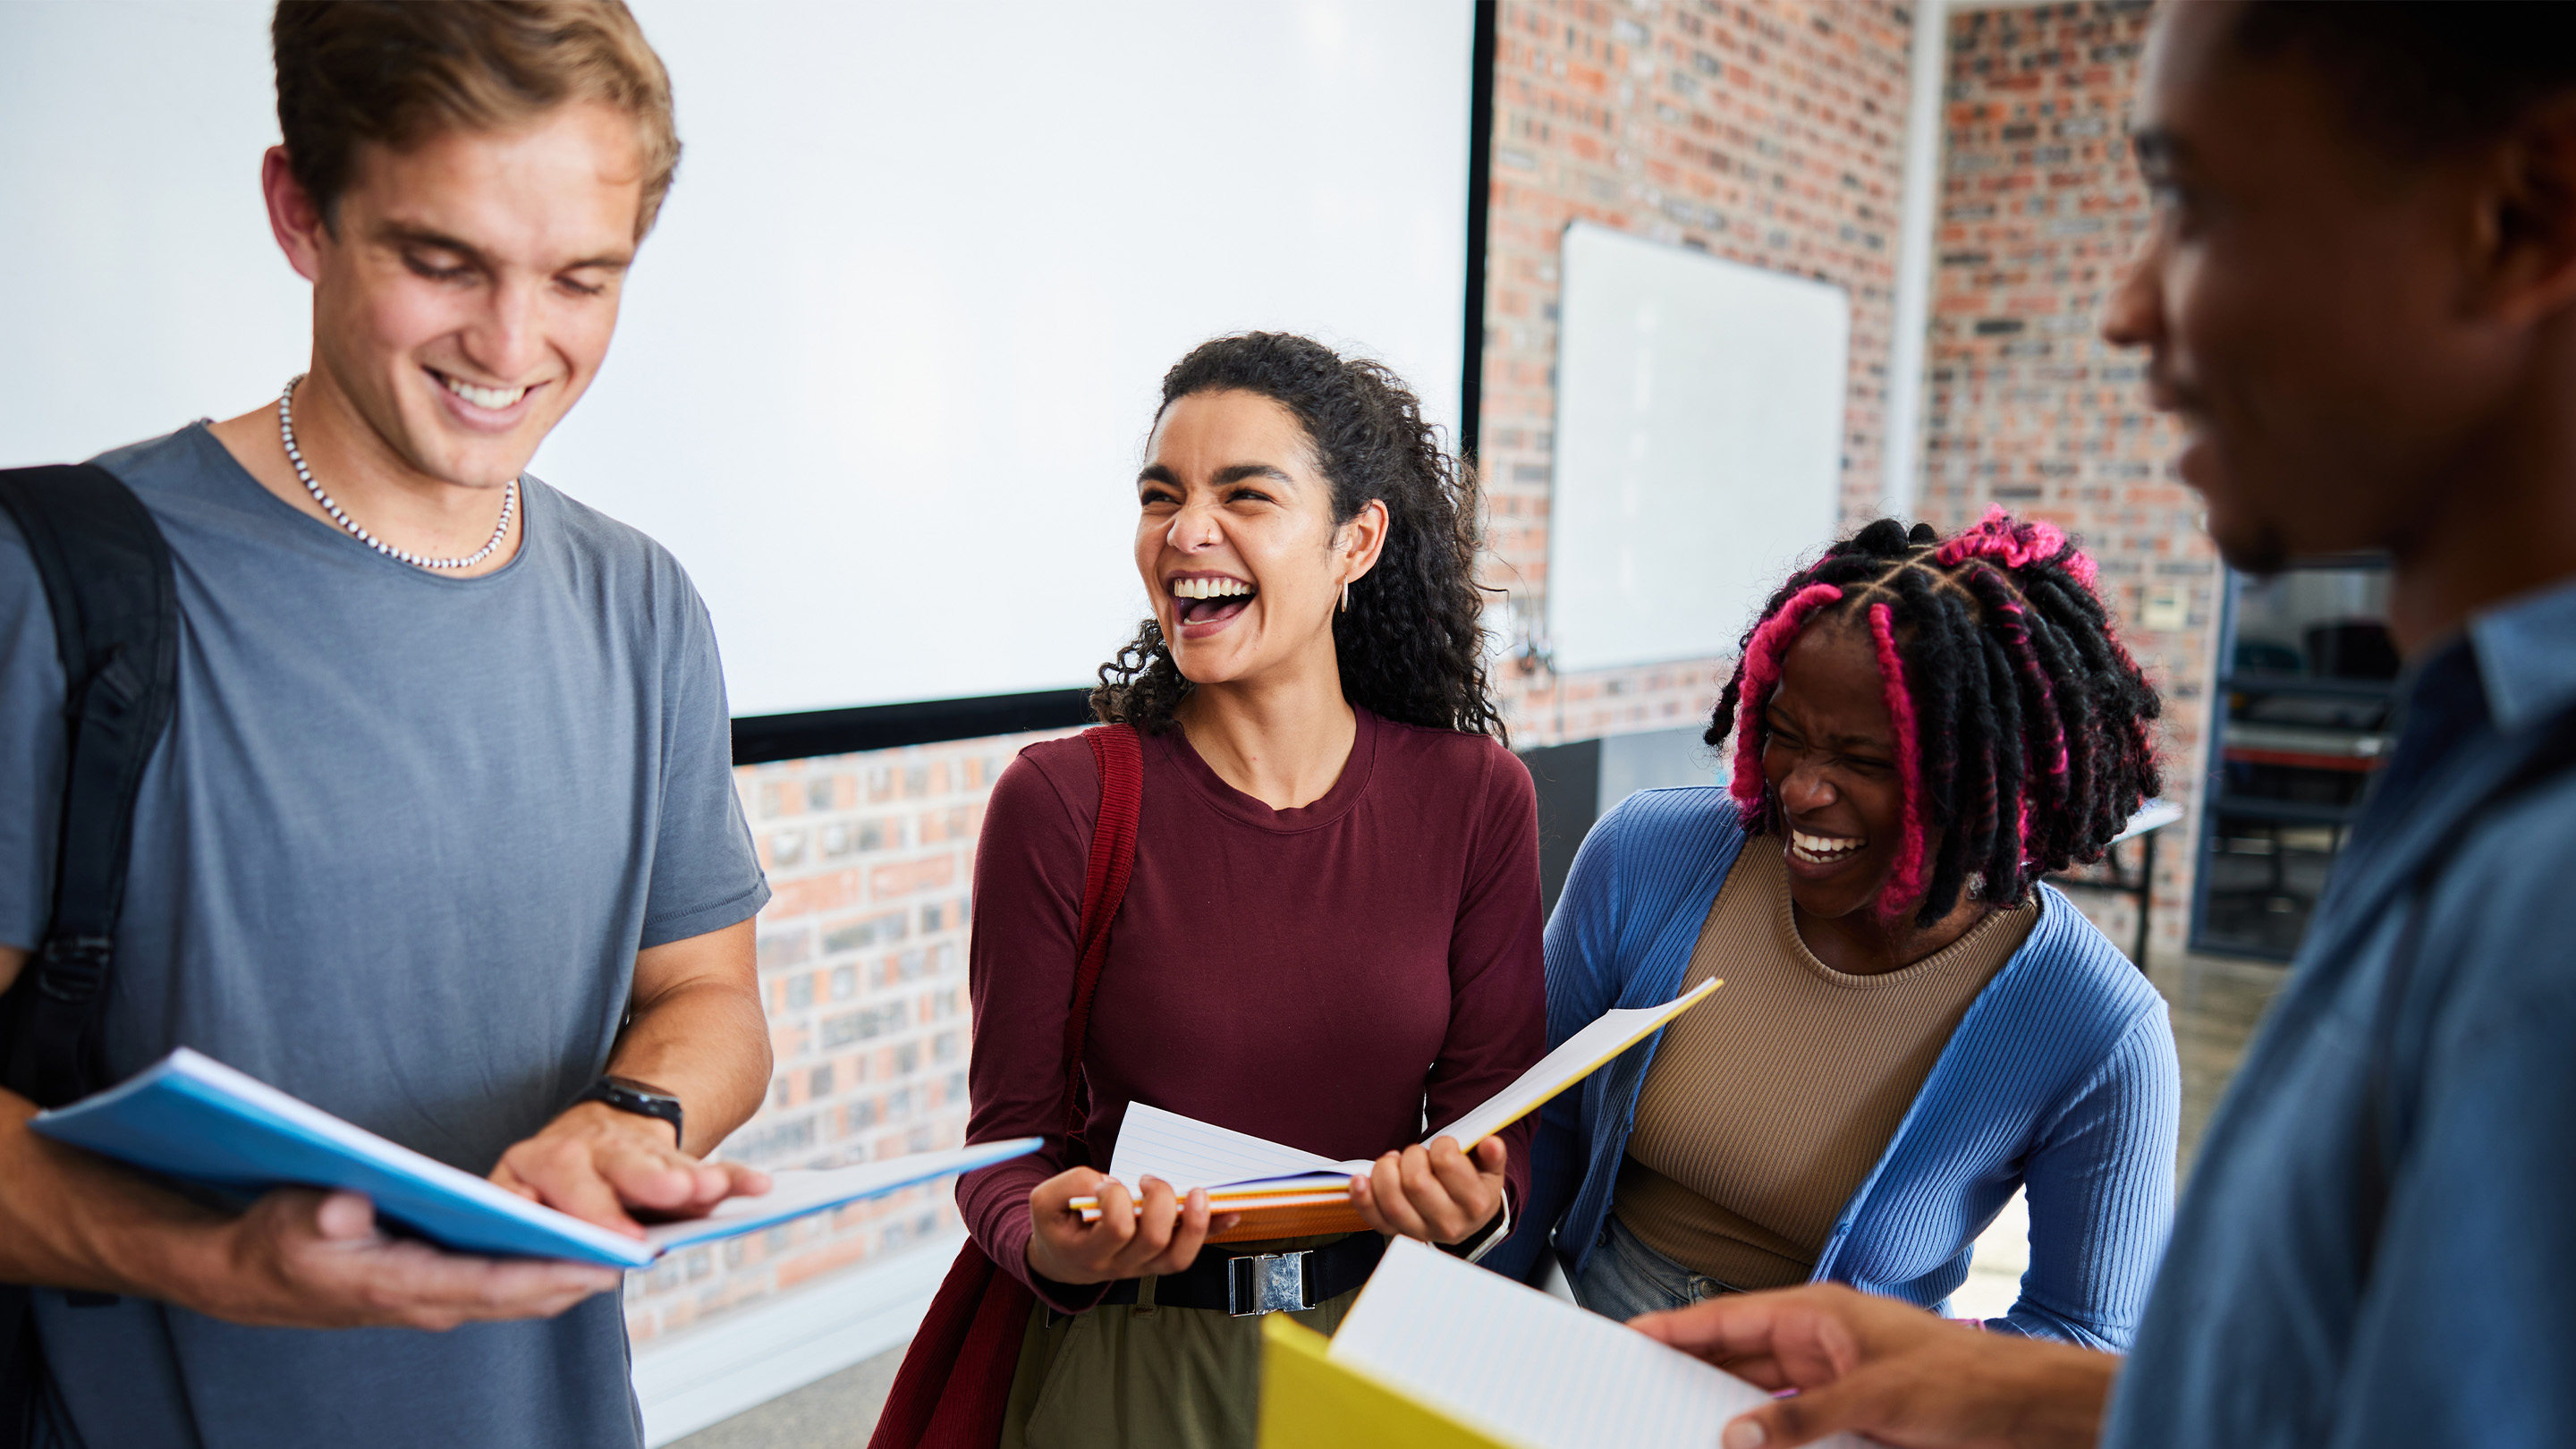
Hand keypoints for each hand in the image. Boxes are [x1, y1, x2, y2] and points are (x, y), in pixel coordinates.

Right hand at [183, 1187, 621, 1330]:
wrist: (244, 1275)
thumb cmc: (273, 1239)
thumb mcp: (291, 1217)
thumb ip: (323, 1214)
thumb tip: (348, 1207)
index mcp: (400, 1284)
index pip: (492, 1282)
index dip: (552, 1271)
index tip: (606, 1260)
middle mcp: (427, 1301)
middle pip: (524, 1294)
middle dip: (585, 1274)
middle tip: (648, 1249)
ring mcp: (434, 1299)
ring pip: (520, 1293)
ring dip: (574, 1274)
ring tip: (634, 1246)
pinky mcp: (435, 1288)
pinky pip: (504, 1285)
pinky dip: (546, 1270)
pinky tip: (582, 1247)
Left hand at [490, 1101, 768, 1237]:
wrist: (576, 1144)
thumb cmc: (539, 1205)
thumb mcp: (516, 1223)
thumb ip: (538, 1259)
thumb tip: (583, 1278)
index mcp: (533, 1163)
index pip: (560, 1179)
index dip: (592, 1209)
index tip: (623, 1240)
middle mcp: (583, 1148)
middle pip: (616, 1161)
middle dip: (648, 1181)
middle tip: (676, 1194)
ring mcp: (629, 1151)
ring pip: (664, 1163)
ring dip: (695, 1178)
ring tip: (717, 1190)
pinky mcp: (668, 1160)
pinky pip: (704, 1168)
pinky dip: (732, 1180)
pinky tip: (760, 1187)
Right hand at [1024, 1166, 1238, 1284]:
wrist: (1061, 1259)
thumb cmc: (1058, 1223)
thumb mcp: (1046, 1200)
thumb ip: (1072, 1184)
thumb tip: (1113, 1180)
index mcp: (1089, 1253)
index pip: (1117, 1228)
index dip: (1118, 1199)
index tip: (1107, 1183)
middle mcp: (1119, 1266)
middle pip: (1154, 1240)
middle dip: (1160, 1201)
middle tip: (1148, 1180)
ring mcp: (1143, 1268)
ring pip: (1178, 1256)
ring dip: (1196, 1222)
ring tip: (1198, 1192)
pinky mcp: (1159, 1262)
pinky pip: (1190, 1252)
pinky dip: (1212, 1231)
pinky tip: (1230, 1212)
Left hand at [1349, 1135, 1505, 1245]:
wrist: (1465, 1218)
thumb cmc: (1473, 1186)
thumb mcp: (1489, 1170)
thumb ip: (1491, 1155)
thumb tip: (1492, 1143)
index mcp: (1475, 1204)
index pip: (1447, 1164)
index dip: (1441, 1144)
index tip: (1443, 1145)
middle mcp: (1449, 1224)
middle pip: (1415, 1182)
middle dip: (1411, 1156)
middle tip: (1416, 1153)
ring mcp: (1421, 1232)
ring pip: (1392, 1201)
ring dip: (1385, 1171)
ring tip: (1394, 1161)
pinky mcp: (1399, 1234)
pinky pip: (1374, 1218)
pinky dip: (1362, 1197)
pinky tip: (1360, 1179)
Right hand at [1629, 1282, 2116, 1448]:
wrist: (2026, 1411)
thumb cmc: (1966, 1381)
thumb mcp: (1875, 1399)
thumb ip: (1800, 1418)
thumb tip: (1737, 1436)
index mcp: (1818, 1314)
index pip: (1729, 1318)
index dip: (1677, 1327)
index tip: (1632, 1336)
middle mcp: (1820, 1342)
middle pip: (1737, 1356)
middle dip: (1689, 1371)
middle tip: (1640, 1388)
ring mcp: (1834, 1378)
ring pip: (1759, 1392)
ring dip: (1725, 1408)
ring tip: (1677, 1423)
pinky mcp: (1851, 1414)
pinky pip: (1789, 1421)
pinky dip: (1763, 1434)